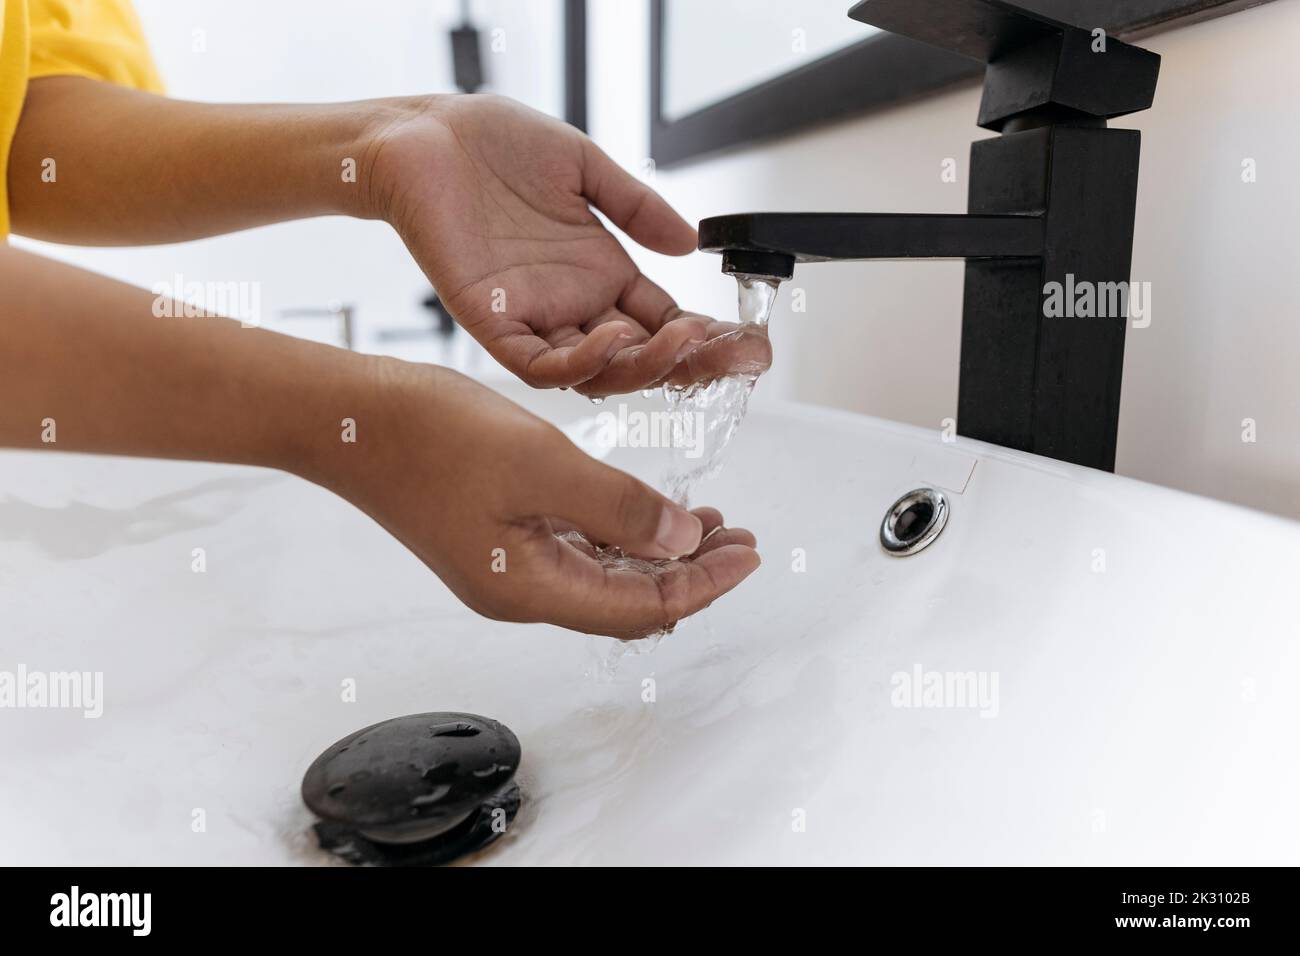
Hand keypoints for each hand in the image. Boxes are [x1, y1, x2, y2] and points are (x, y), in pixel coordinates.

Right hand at [306, 360, 760, 637]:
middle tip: (743, 542)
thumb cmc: (428, 437)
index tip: (748, 555)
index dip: (703, 586)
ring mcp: (506, 563)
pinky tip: (645, 510)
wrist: (348, 418)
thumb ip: (618, 509)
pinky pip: (576, 547)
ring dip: (660, 552)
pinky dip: (622, 532)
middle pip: (628, 600)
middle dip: (691, 572)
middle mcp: (521, 588)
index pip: (641, 609)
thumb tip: (684, 542)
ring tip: (711, 525)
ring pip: (605, 573)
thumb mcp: (540, 466)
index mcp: (530, 588)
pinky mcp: (496, 533)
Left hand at [367, 94, 771, 395]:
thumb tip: (691, 241)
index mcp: (600, 273)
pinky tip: (613, 336)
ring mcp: (535, 317)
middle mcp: (573, 305)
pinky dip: (578, 362)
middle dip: (692, 362)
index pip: (663, 322)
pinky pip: (539, 363)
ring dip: (644, 364)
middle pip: (642, 356)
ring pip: (597, 371)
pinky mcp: (492, 321)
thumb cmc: (493, 147)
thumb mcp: (584, 168)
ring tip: (685, 342)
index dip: (708, 339)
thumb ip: (635, 207)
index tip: (752, 345)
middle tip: (734, 356)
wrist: (424, 137)